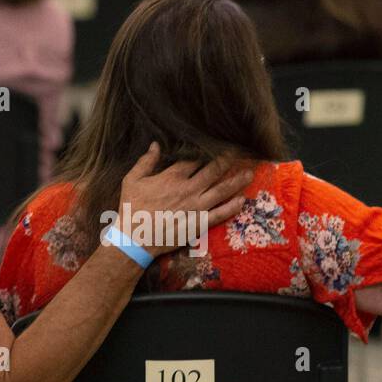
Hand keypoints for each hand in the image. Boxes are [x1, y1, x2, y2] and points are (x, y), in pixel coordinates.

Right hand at [116, 143, 251, 256]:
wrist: (134, 238)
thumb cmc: (131, 208)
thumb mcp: (132, 179)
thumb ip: (146, 161)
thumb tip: (156, 144)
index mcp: (173, 177)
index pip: (196, 158)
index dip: (209, 150)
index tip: (219, 144)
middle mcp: (189, 189)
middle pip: (214, 170)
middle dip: (228, 160)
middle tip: (241, 153)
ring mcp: (196, 207)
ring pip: (221, 190)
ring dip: (237, 181)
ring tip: (250, 173)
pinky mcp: (198, 224)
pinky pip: (220, 214)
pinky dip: (232, 207)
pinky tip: (242, 200)